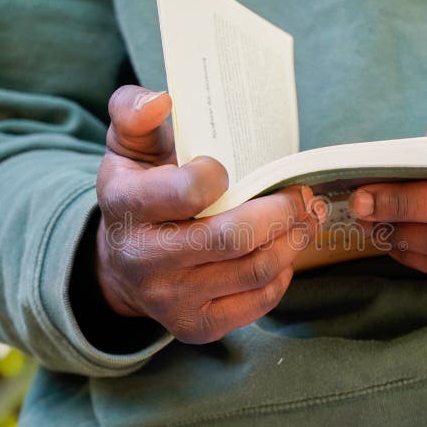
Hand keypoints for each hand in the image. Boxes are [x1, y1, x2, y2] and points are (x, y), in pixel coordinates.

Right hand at [95, 85, 323, 342]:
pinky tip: (283, 252)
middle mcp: (145, 261)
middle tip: (303, 195)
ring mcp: (170, 300)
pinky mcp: (196, 326)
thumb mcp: (127, 147)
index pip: (187, 191)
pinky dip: (281, 275)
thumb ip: (134, 112)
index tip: (229, 168)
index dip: (219, 176)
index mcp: (127, 207)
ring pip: (253, 271)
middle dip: (282, 212)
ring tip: (305, 219)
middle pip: (233, 238)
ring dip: (292, 241)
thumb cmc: (138, 192)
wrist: (121, 263)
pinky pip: (256, 302)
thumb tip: (163, 100)